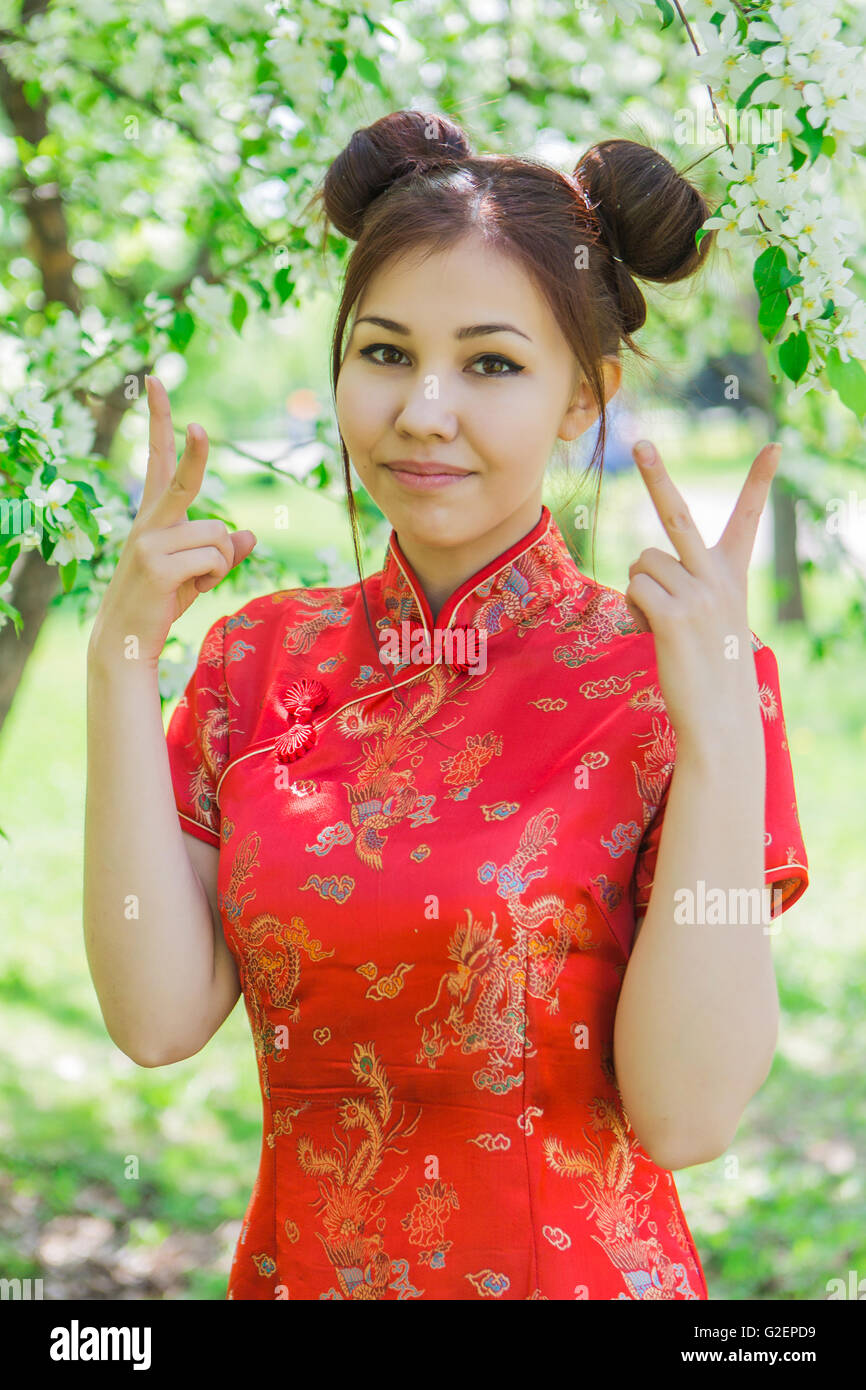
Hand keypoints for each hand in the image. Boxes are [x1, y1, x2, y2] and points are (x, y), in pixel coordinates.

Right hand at [88, 375, 256, 667]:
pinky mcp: (157, 564)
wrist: (126, 640)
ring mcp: (149, 542)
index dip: (159, 421)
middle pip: (184, 479)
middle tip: (193, 419)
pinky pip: (213, 558)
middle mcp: (148, 522)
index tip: (155, 381)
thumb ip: (220, 551)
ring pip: (217, 535)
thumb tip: (249, 535)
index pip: (158, 460)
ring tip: (195, 582)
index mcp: (153, 516)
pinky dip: (214, 576)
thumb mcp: (194, 573)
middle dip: (194, 451)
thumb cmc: (160, 603)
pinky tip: (191, 590)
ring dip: (219, 563)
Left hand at [623, 439, 780, 745]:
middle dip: (656, 475)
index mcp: (732, 577)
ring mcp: (697, 595)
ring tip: (658, 625)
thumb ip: (685, 590)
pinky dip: (634, 612)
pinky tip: (651, 636)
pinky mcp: (672, 615)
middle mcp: (718, 578)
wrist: (720, 719)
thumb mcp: (710, 622)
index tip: (773, 446)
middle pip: (679, 514)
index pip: (747, 520)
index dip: (759, 483)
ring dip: (639, 590)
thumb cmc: (710, 673)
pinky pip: (635, 590)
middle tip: (639, 441)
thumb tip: (641, 577)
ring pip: (642, 563)